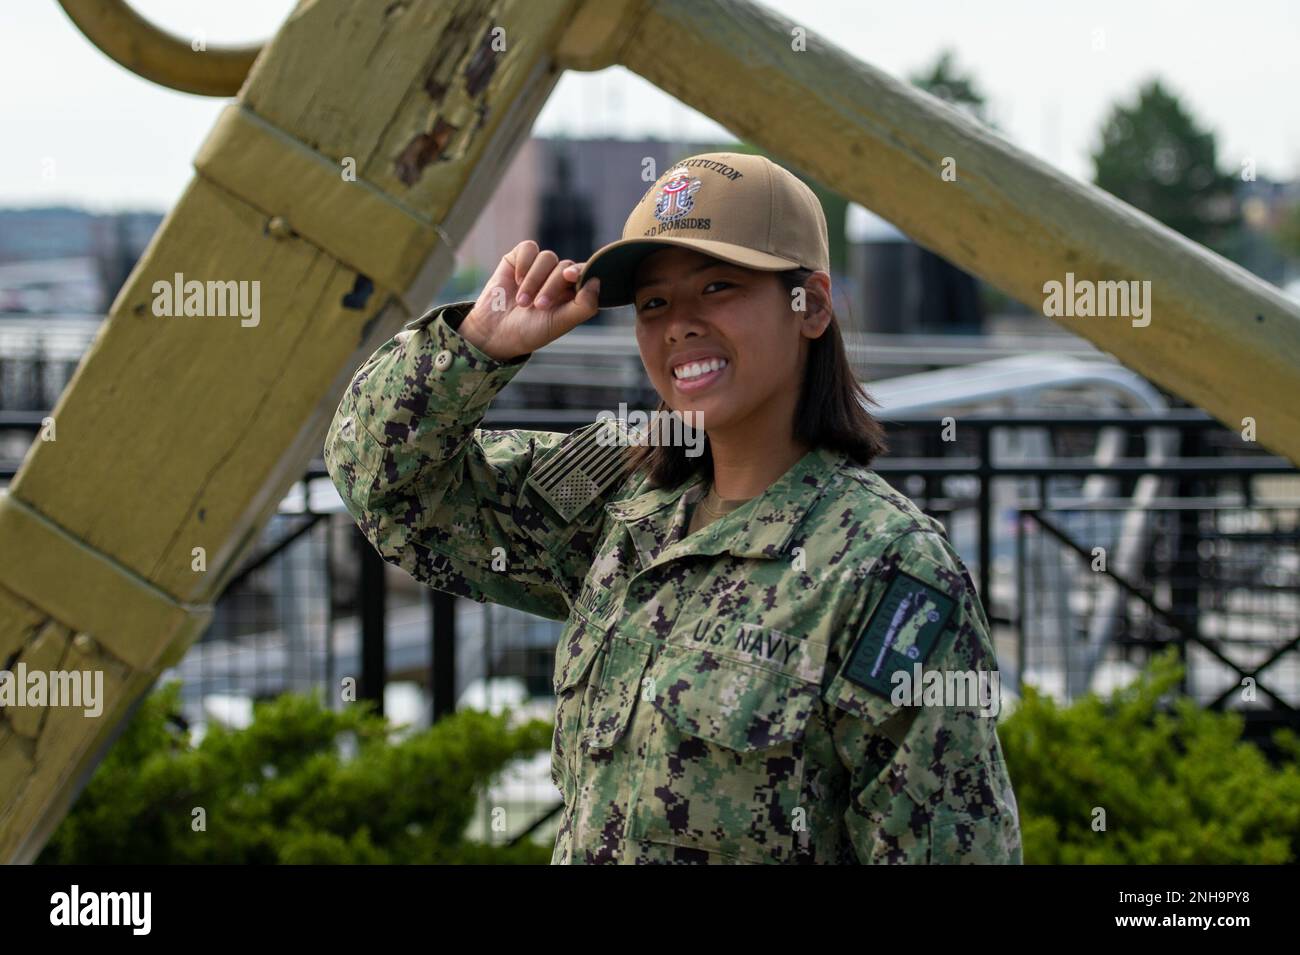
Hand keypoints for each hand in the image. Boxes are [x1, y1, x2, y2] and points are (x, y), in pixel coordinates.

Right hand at [456, 240, 600, 360]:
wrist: (495, 332)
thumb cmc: (531, 331)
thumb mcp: (561, 323)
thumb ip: (584, 306)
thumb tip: (597, 281)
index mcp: (573, 293)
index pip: (584, 274)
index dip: (580, 272)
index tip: (569, 277)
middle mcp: (557, 278)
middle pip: (564, 267)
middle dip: (551, 286)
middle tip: (538, 306)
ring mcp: (539, 268)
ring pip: (547, 258)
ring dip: (534, 280)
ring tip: (523, 302)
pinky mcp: (519, 259)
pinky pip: (529, 248)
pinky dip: (524, 263)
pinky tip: (515, 280)